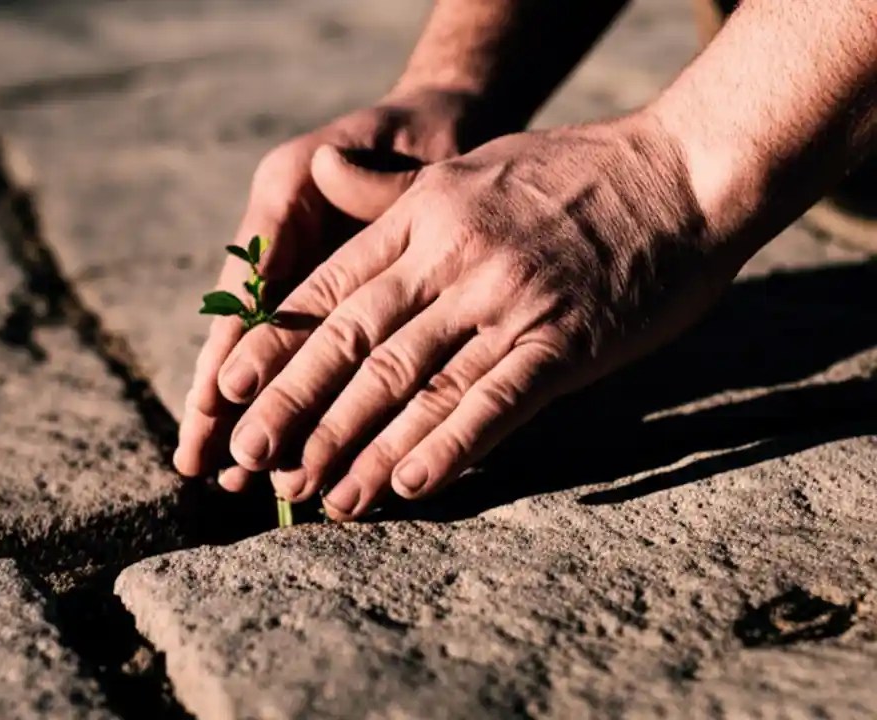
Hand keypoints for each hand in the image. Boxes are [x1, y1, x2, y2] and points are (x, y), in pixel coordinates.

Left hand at [217, 114, 753, 518]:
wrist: (684, 170)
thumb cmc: (573, 173)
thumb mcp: (467, 166)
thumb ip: (389, 186)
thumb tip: (322, 168)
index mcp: (423, 216)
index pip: (331, 288)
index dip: (277, 343)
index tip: (229, 389)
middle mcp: (453, 259)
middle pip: (356, 343)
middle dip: (297, 405)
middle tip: (249, 456)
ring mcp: (507, 301)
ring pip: (414, 382)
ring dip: (359, 445)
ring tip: (317, 494)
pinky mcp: (564, 341)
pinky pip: (495, 401)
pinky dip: (449, 447)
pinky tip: (409, 488)